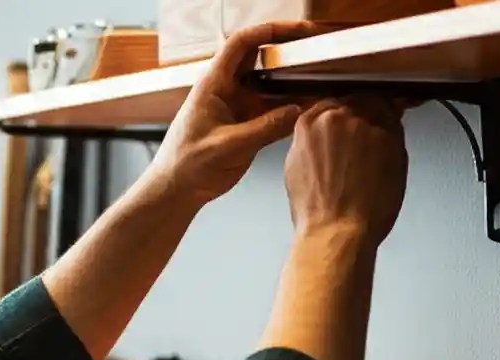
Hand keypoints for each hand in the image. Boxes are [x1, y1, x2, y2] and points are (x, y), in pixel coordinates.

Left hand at [148, 22, 324, 205]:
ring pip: (271, 87)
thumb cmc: (187, 164)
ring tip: (321, 80)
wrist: (178, 189)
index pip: (241, 44)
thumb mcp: (228, 146)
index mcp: (214, 84)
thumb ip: (264, 128)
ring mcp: (239, 108)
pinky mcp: (248, 126)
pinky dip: (291, 109)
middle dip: (287, 53)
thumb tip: (298, 111)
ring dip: (293, 83)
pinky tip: (311, 109)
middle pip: (261, 60)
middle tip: (314, 51)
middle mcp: (228, 90)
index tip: (295, 31)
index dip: (268, 31)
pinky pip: (274, 112)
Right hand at [284, 97, 408, 248]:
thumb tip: (324, 137)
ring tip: (377, 156)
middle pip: (358, 101)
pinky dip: (394, 142)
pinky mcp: (390, 138)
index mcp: (309, 124)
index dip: (345, 113)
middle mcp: (336, 118)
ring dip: (381, 127)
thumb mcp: (297, 168)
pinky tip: (386, 162)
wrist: (337, 230)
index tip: (351, 122)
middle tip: (367, 141)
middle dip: (364, 116)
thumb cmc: (318, 212)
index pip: (332, 103)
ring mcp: (364, 126)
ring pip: (380, 110)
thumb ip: (311, 142)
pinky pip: (397, 128)